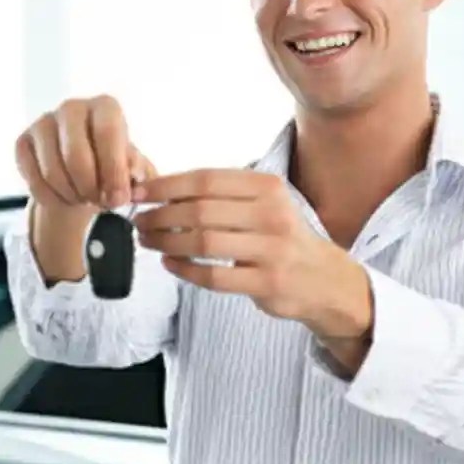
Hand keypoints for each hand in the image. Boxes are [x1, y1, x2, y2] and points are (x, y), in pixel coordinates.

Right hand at [14, 95, 156, 210]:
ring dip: (71, 195)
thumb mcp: (134, 169)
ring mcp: (44, 123)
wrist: (86, 170)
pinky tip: (64, 199)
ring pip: (51, 171)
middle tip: (99, 203)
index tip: (118, 200)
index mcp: (105, 106)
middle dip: (89, 188)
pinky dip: (50, 198)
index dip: (113, 171)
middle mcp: (72, 107)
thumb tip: (131, 174)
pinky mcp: (23, 142)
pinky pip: (33, 179)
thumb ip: (137, 171)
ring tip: (84, 200)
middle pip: (75, 155)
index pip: (107, 133)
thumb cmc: (114, 165)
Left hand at [132, 169, 372, 345]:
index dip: (166, 186)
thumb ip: (221, 196)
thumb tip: (161, 190)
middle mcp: (273, 214)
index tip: (140, 193)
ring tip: (148, 241)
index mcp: (267, 187)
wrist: (324, 279)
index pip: (206, 180)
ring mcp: (272, 250)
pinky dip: (185, 269)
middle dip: (161, 215)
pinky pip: (214, 276)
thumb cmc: (279, 236)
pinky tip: (170, 263)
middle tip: (139, 222)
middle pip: (201, 210)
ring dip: (167, 241)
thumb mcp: (262, 204)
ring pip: (204, 242)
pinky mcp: (268, 283)